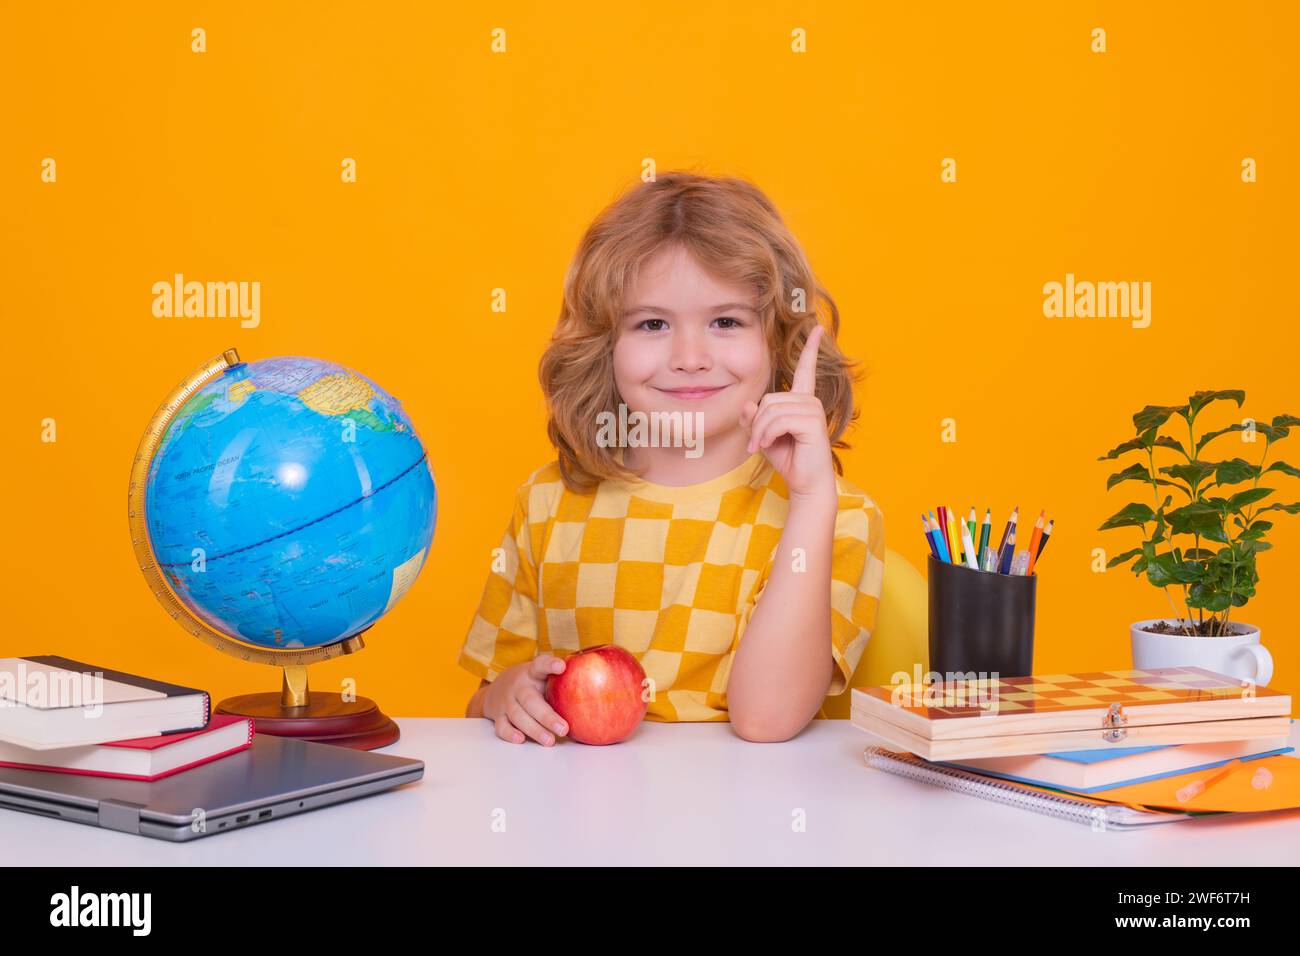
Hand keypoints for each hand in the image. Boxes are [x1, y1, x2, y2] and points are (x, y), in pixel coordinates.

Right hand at [481, 654, 569, 745]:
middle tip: (564, 729)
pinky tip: (521, 739)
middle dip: (546, 716)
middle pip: (530, 700)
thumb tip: (602, 688)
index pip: (540, 664)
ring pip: (517, 715)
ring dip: (534, 729)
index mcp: (532, 672)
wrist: (499, 688)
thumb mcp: (543, 675)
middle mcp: (518, 686)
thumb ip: (562, 680)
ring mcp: (506, 701)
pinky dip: (510, 733)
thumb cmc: (532, 684)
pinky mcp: (498, 715)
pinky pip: (502, 726)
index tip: (562, 666)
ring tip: (550, 741)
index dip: (550, 664)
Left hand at [739, 324, 836, 499]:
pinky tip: (767, 445)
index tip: (819, 328)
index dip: (811, 349)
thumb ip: (754, 419)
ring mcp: (813, 410)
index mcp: (802, 400)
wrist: (805, 482)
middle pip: (769, 399)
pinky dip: (767, 434)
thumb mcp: (764, 436)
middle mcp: (810, 400)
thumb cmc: (788, 458)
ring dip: (760, 431)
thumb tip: (748, 405)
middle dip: (757, 423)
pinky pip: (779, 420)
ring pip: (771, 410)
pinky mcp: (813, 421)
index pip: (806, 369)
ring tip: (760, 446)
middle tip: (755, 443)